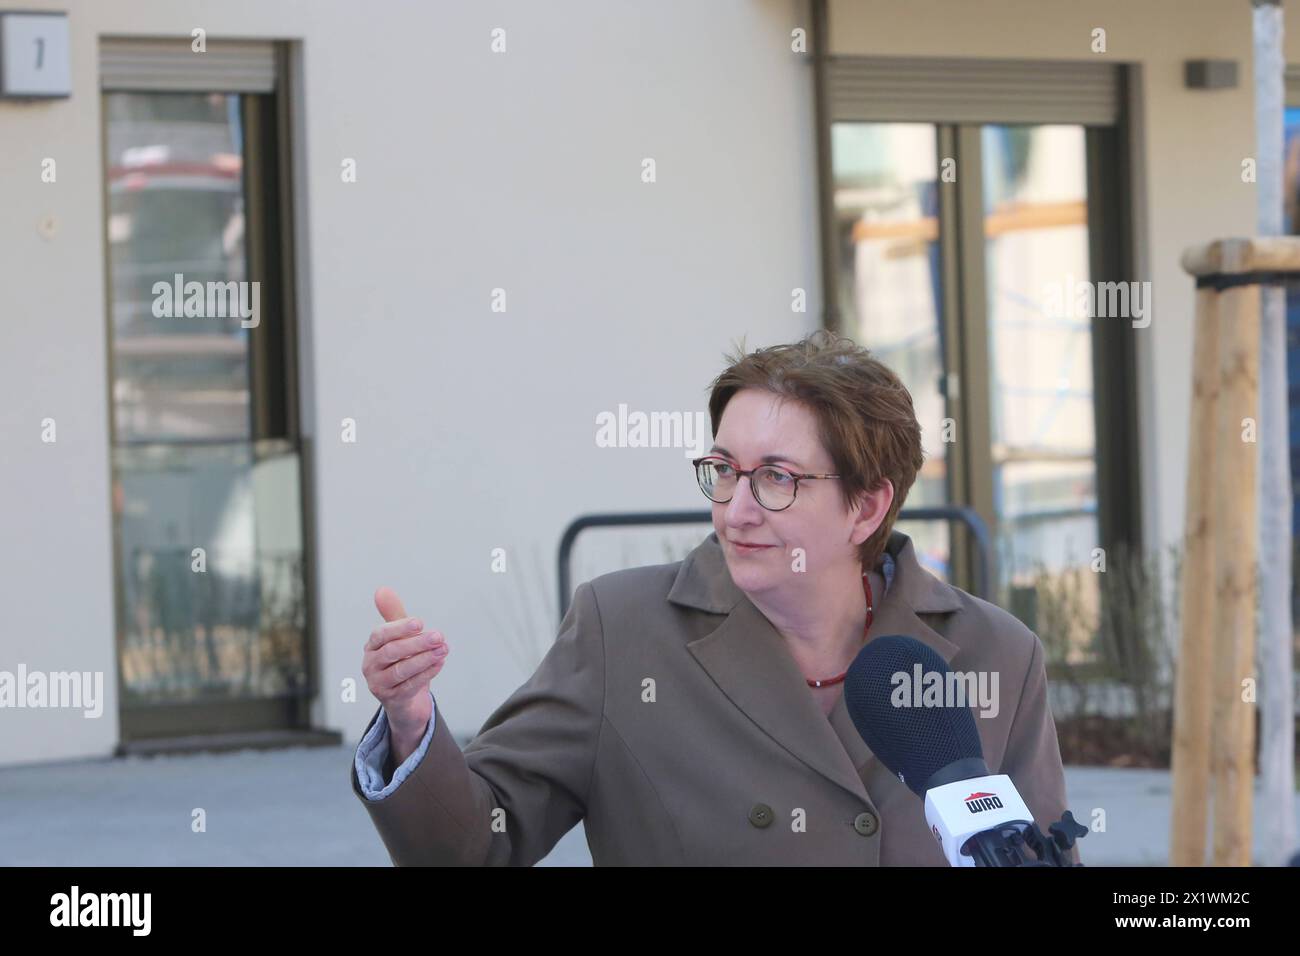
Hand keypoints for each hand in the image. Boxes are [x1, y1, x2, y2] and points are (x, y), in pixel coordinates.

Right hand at [363, 586, 448, 742]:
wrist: (404, 698)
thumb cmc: (400, 661)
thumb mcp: (399, 637)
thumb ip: (394, 615)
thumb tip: (382, 590)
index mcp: (371, 647)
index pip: (380, 635)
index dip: (399, 628)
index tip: (420, 622)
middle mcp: (370, 665)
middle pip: (392, 652)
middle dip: (417, 643)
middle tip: (439, 636)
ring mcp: (379, 684)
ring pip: (401, 670)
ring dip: (425, 658)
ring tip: (443, 649)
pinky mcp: (392, 699)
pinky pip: (410, 685)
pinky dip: (427, 673)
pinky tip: (440, 662)